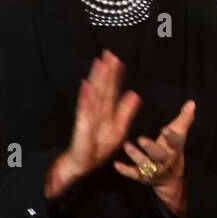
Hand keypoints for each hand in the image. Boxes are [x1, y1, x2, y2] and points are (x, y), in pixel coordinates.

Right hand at [46, 51, 141, 197]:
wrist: (80, 164)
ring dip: (96, 79)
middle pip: (102, 88)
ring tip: (99, 63)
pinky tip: (86, 86)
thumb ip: (125, 112)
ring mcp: (88, 117)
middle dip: (105, 71)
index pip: (111, 89)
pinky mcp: (82, 126)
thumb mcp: (118, 129)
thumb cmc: (98, 147)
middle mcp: (96, 111)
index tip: (118, 60)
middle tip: (108, 53)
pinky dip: (85, 98)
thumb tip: (135, 94)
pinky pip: (84, 111)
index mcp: (106, 111)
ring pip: (94, 95)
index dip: (114, 76)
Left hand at [115, 99, 195, 217]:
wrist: (171, 178)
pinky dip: (125, 170)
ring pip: (146, 165)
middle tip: (141, 139)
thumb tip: (192, 102)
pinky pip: (135, 175)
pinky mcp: (143, 178)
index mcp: (174, 149)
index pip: (175, 142)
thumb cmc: (172, 150)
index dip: (170, 136)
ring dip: (136, 156)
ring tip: (126, 145)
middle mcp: (165, 161)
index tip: (164, 129)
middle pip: (159, 155)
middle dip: (151, 148)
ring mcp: (154, 171)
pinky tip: (116, 164)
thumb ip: (184, 119)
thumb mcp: (179, 135)